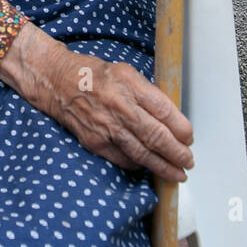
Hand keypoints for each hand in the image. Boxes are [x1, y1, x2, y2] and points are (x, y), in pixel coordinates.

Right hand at [0, 23, 193, 182]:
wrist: (56, 81)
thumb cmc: (93, 74)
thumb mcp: (125, 72)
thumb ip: (147, 94)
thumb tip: (171, 119)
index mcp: (130, 85)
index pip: (164, 112)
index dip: (181, 129)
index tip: (189, 137)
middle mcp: (119, 106)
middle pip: (156, 136)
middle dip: (177, 153)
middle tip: (188, 161)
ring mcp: (106, 127)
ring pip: (142, 153)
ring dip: (163, 166)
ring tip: (177, 173)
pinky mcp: (95, 142)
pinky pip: (123, 159)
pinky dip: (139, 165)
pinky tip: (148, 166)